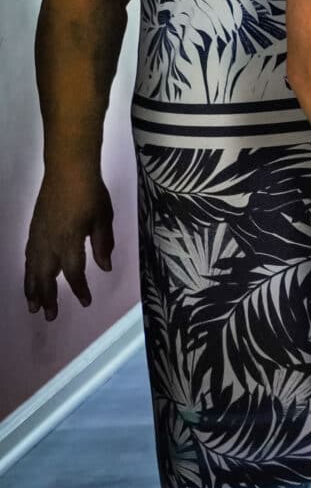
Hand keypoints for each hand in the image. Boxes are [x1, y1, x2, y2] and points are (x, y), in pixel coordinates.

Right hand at [23, 168, 115, 319]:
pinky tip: (31, 277)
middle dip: (47, 298)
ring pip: (32, 269)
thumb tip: (104, 268)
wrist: (68, 170)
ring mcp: (39, 236)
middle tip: (49, 317)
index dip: (80, 289)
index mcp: (70, 241)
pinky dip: (28, 271)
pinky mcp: (34, 229)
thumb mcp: (104, 219)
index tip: (86, 302)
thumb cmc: (91, 193)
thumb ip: (103, 245)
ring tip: (32, 306)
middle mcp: (50, 242)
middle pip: (46, 277)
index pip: (74, 273)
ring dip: (32, 288)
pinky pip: (29, 256)